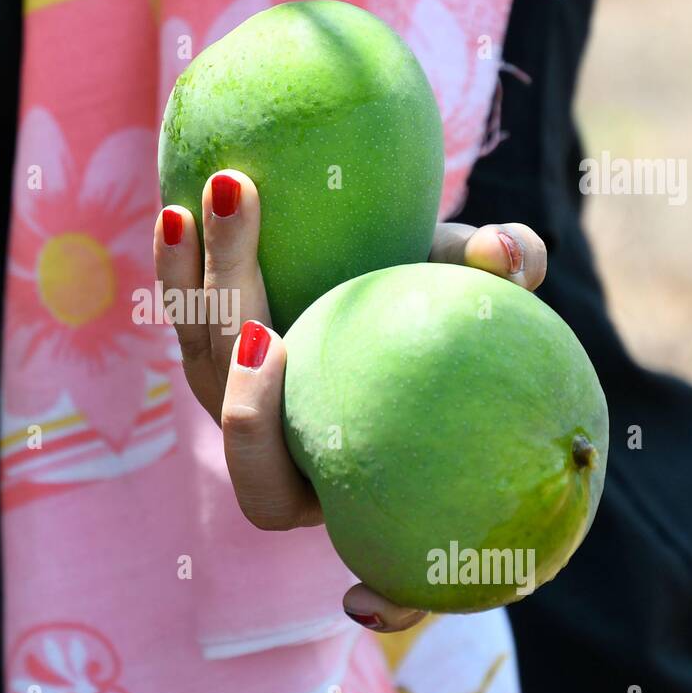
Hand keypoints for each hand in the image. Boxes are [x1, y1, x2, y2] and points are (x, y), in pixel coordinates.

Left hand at [153, 169, 547, 630]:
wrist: (413, 308)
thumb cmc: (460, 327)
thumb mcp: (489, 301)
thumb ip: (508, 280)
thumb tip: (509, 255)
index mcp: (330, 480)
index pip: (270, 492)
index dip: (254, 437)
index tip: (272, 343)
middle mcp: (272, 452)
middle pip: (221, 400)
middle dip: (223, 313)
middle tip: (242, 217)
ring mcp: (237, 402)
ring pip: (192, 356)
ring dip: (188, 281)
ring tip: (200, 200)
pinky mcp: (218, 351)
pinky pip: (186, 315)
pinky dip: (182, 265)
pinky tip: (182, 200)